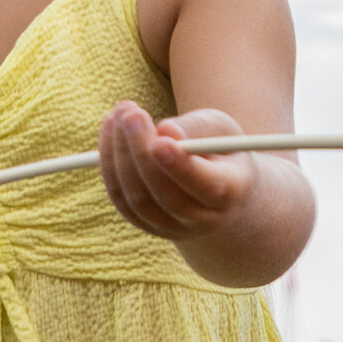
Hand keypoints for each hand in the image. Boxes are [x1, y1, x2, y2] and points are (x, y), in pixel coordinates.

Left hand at [99, 103, 255, 238]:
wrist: (214, 182)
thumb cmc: (218, 147)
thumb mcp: (219, 128)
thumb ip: (195, 128)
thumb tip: (164, 130)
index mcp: (232, 193)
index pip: (209, 187)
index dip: (182, 167)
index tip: (160, 140)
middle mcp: (204, 220)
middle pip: (167, 197)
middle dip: (142, 152)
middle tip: (130, 114)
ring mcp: (173, 228)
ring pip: (137, 199)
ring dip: (120, 153)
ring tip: (118, 114)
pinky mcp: (146, 224)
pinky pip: (120, 198)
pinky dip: (110, 162)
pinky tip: (110, 129)